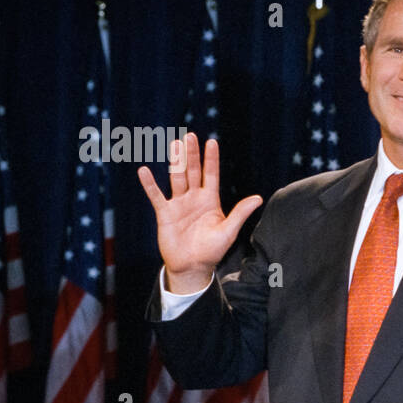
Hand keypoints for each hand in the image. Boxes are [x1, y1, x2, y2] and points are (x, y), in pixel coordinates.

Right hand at [136, 133, 262, 292]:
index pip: (211, 175)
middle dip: (192, 154)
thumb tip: (259, 198)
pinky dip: (150, 184)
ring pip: (177, 178)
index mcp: (211, 201)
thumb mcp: (229, 231)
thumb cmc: (212, 251)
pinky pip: (156, 196)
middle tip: (190, 136)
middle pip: (193, 172)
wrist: (192, 267)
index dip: (211, 159)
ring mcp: (179, 204)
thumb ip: (240, 213)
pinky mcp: (165, 213)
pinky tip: (144, 171)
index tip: (212, 142)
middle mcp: (194, 198)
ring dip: (175, 162)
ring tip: (174, 145)